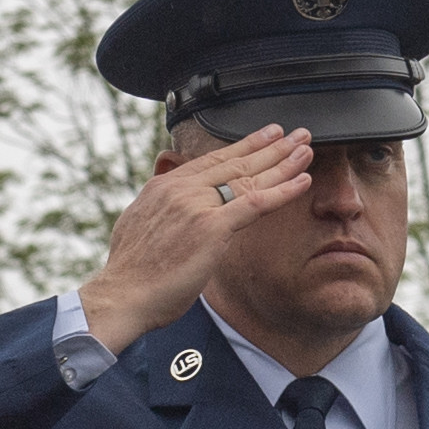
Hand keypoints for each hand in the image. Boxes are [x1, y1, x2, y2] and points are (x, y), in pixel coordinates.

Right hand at [76, 127, 316, 349]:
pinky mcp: (212, 228)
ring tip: (306, 146)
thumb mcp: (138, 226)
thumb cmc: (131, 273)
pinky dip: (282, 190)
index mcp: (164, 186)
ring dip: (283, 160)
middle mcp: (181, 188)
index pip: (211, 160)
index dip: (242, 147)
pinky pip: (256, 203)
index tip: (264, 137)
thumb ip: (158, 210)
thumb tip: (165, 208)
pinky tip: (302, 180)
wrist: (122, 295)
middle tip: (296, 133)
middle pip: (234, 161)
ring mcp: (197, 206)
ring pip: (248, 176)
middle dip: (270, 146)